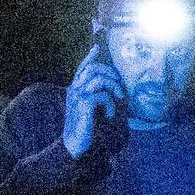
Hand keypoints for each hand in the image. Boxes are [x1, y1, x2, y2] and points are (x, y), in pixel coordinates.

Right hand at [62, 44, 126, 158]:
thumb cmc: (85, 131)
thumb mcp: (91, 112)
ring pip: (99, 78)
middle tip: (119, 85)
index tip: (97, 47)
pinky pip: (103, 95)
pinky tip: (109, 115)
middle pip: (93, 68)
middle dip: (110, 72)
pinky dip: (111, 104)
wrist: (74, 146)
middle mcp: (74, 89)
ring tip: (119, 99)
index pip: (82, 67)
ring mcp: (77, 95)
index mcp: (74, 89)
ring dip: (114, 86)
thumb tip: (113, 90)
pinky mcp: (83, 103)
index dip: (90, 56)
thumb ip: (96, 98)